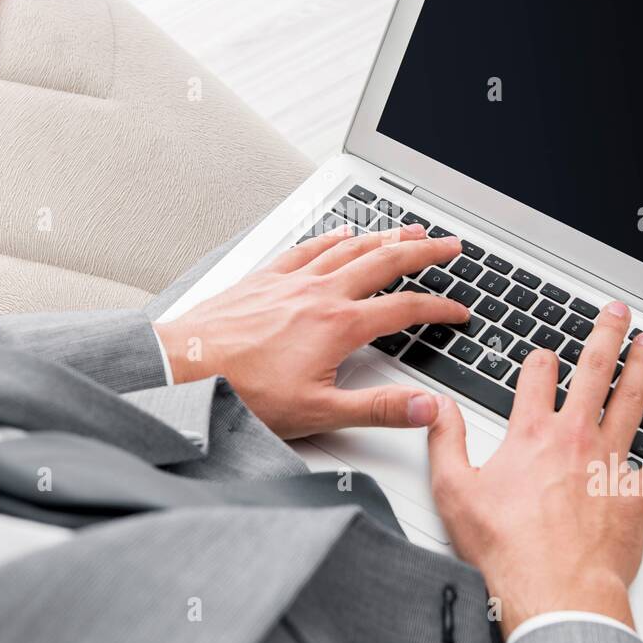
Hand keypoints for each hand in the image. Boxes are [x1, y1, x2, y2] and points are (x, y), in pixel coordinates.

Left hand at [153, 222, 469, 437]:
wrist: (183, 369)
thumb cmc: (241, 392)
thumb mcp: (319, 413)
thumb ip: (378, 408)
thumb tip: (426, 408)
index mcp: (338, 326)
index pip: (405, 309)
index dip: (439, 309)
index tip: (459, 311)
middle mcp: (319, 294)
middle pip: (384, 261)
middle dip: (423, 251)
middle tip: (450, 245)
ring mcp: (291, 282)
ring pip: (349, 247)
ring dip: (384, 236)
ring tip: (408, 229)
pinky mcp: (265, 279)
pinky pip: (307, 248)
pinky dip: (331, 237)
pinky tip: (340, 233)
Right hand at [426, 300, 642, 637]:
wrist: (551, 590)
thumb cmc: (506, 549)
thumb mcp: (453, 490)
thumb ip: (445, 441)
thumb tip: (438, 408)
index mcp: (531, 435)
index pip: (537, 376)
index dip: (539, 360)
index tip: (544, 355)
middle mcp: (575, 438)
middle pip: (594, 372)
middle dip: (606, 336)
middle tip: (617, 314)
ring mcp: (610, 463)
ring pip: (633, 401)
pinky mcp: (637, 495)